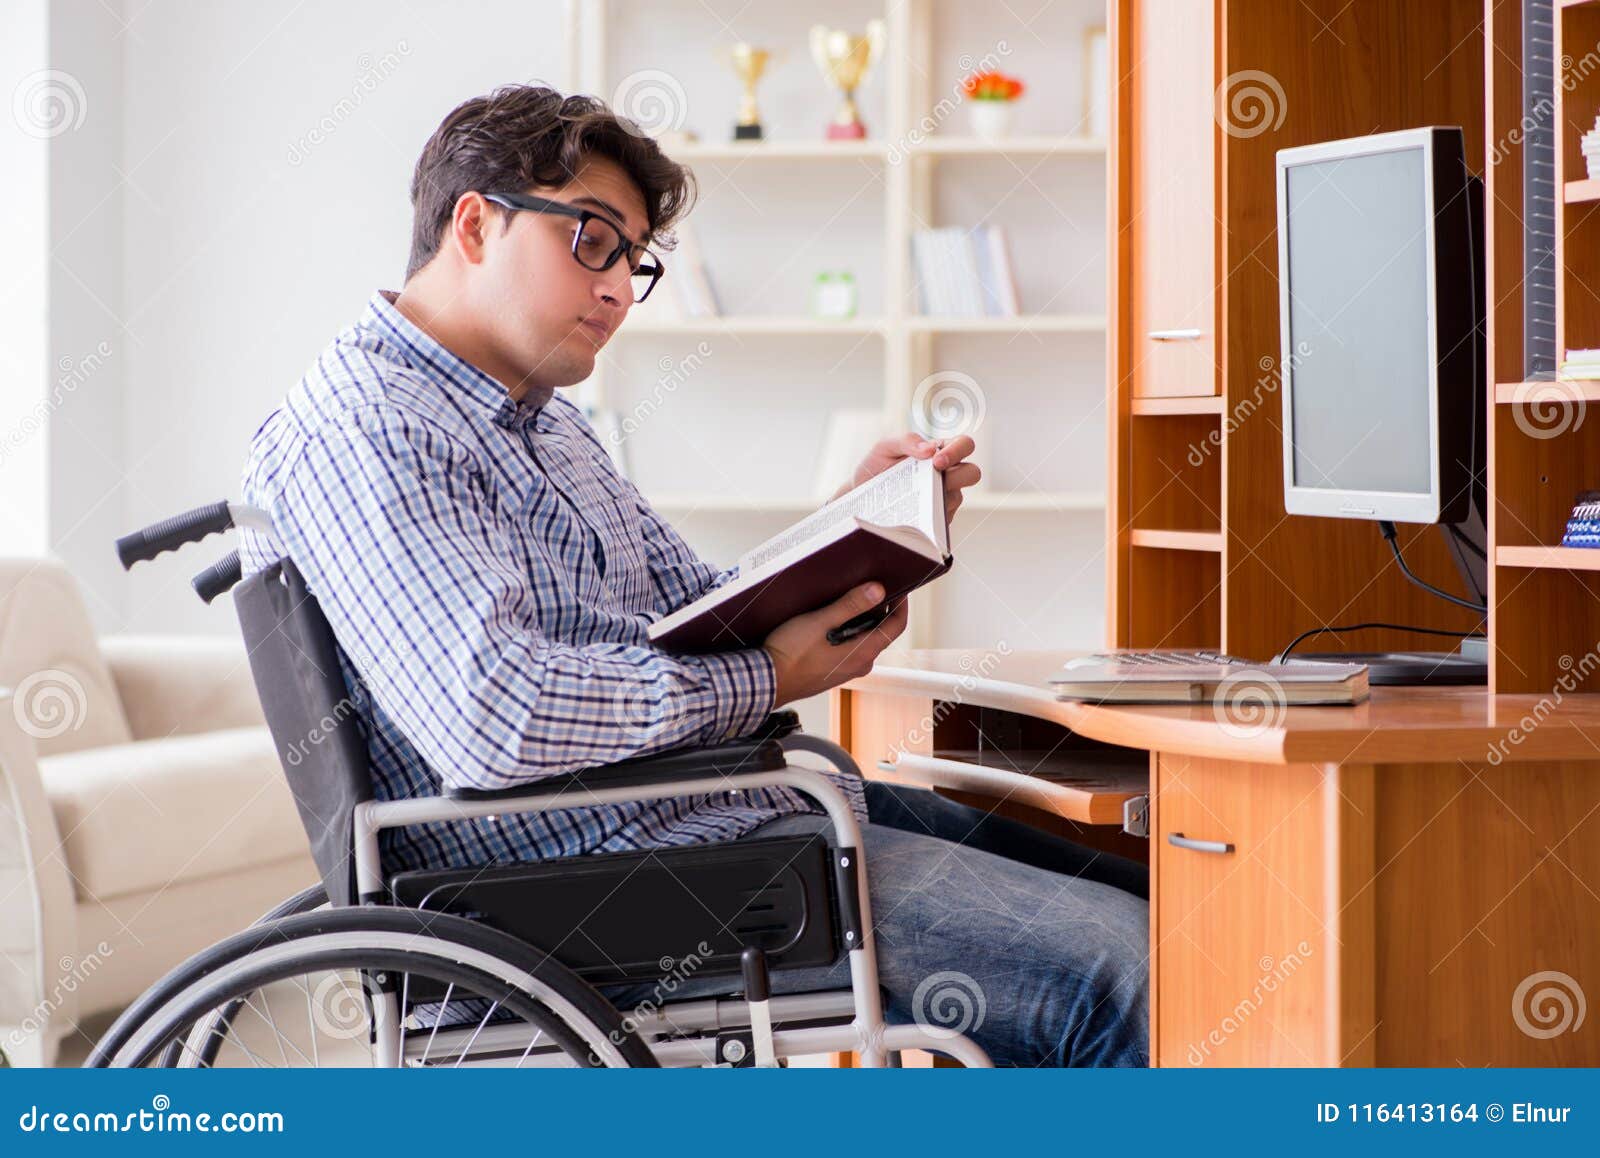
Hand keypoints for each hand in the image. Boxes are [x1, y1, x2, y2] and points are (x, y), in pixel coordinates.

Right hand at [763, 581, 909, 705]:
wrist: (768, 682)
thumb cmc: (791, 655)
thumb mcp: (820, 621)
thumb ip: (851, 605)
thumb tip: (878, 590)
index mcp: (863, 653)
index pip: (896, 626)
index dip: (901, 604)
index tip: (898, 586)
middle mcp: (860, 664)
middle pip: (880, 632)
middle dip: (878, 609)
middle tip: (867, 587)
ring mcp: (847, 670)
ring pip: (863, 640)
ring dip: (859, 621)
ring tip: (845, 601)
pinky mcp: (833, 671)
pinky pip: (849, 648)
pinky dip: (846, 633)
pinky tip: (829, 623)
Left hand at [836, 432, 981, 522]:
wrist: (861, 494)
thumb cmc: (876, 466)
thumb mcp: (885, 447)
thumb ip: (907, 441)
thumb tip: (929, 450)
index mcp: (940, 451)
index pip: (964, 444)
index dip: (958, 451)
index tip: (937, 461)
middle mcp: (947, 474)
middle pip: (972, 473)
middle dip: (959, 475)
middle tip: (934, 477)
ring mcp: (943, 497)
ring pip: (957, 498)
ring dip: (939, 498)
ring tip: (915, 500)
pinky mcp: (936, 518)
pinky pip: (943, 520)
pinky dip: (929, 517)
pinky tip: (912, 516)